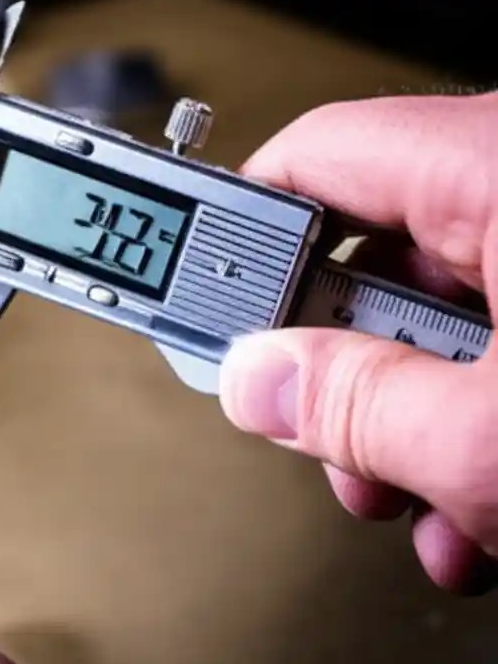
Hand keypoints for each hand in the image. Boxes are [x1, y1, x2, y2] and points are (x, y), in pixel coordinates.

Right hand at [220, 93, 497, 593]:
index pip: (308, 161)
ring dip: (410, 419)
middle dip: (339, 372)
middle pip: (368, 258)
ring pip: (439, 313)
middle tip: (327, 434)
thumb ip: (351, 405)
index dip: (231, 236)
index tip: (196, 300)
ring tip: (422, 497)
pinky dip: (481, 416)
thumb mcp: (495, 436)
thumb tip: (258, 381)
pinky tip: (483, 502)